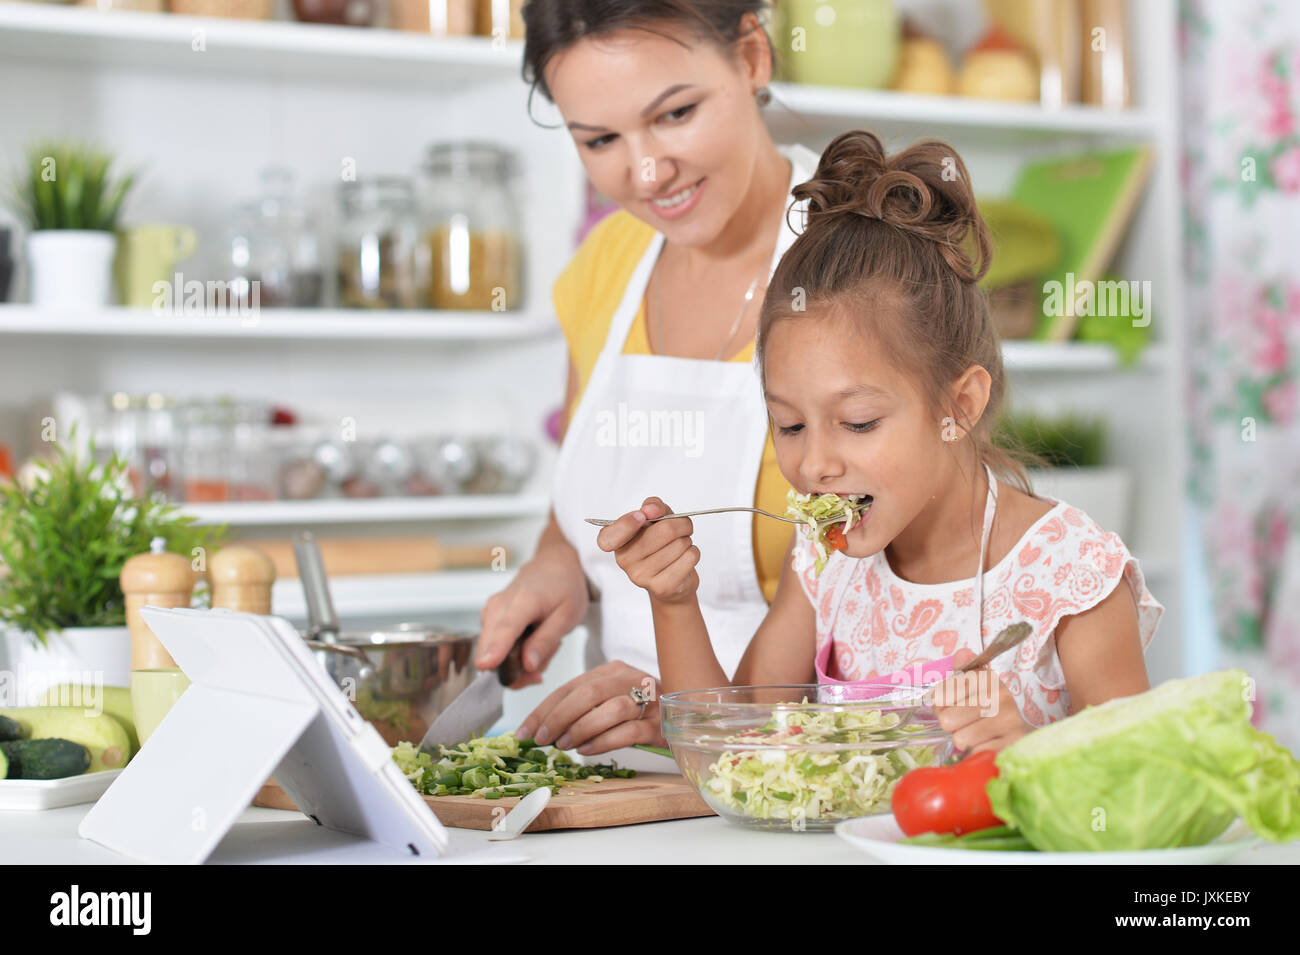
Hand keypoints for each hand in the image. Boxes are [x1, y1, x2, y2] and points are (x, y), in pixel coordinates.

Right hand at [477, 546, 587, 688]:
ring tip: (544, 642)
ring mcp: (490, 612)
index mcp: (522, 601)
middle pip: (492, 650)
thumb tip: (527, 666)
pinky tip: (534, 639)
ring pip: (495, 653)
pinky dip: (515, 653)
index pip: (505, 629)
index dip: (495, 650)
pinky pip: (496, 647)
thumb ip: (546, 641)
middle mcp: (498, 606)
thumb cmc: (563, 587)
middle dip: (517, 670)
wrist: (553, 565)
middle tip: (543, 665)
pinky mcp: (488, 618)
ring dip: (520, 661)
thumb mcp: (567, 616)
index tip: (485, 666)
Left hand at [515, 660, 666, 755]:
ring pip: (612, 709)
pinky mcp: (662, 724)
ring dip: (581, 728)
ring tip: (564, 745)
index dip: (544, 709)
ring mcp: (650, 700)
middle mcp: (632, 679)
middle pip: (590, 693)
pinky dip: (604, 741)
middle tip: (541, 739)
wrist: (687, 717)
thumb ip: (581, 708)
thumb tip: (541, 729)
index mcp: (613, 670)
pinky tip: (587, 750)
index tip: (525, 731)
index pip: (571, 686)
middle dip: (558, 717)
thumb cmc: (638, 712)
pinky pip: (630, 731)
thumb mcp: (609, 701)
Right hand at [597, 497, 699, 604]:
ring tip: (680, 546)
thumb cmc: (661, 545)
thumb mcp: (655, 519)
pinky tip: (684, 557)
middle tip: (682, 527)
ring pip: (680, 544)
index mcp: (618, 542)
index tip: (642, 516)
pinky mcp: (662, 587)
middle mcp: (624, 561)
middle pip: (664, 531)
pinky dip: (693, 553)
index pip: (608, 537)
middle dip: (681, 524)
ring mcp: (641, 576)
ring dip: (687, 540)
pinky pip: (689, 558)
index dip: (626, 524)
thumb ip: (652, 506)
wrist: (672, 581)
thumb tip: (651, 509)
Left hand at [931, 649, 1033, 754]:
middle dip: (952, 726)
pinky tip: (989, 744)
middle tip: (966, 724)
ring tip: (978, 735)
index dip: (941, 706)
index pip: (940, 695)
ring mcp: (1008, 720)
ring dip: (965, 741)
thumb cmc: (990, 711)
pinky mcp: (1012, 744)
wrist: (1021, 735)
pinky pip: (976, 753)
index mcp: (986, 678)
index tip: (953, 706)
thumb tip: (961, 654)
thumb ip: (962, 671)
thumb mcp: (975, 687)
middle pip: (947, 719)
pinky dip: (977, 753)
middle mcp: (999, 695)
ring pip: (960, 738)